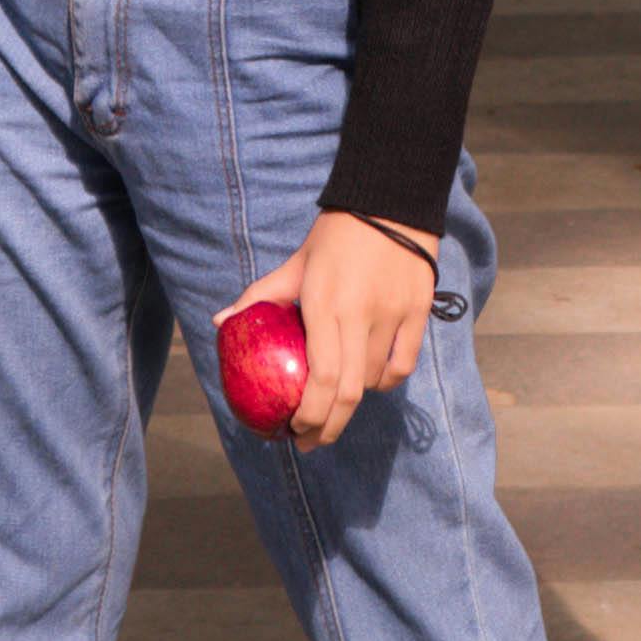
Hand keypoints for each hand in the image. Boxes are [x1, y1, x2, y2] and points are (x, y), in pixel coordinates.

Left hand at [251, 209, 435, 448]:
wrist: (391, 198)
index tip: (292, 431)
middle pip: (350, 394)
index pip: (323, 379)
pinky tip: (370, 383)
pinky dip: (384, 382)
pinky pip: (402, 365)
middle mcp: (362, 315)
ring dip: (352, 402)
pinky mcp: (419, 311)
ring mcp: (395, 315)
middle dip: (327, 428)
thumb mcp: (295, 263)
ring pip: (375, 381)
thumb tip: (221, 323)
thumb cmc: (336, 234)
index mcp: (326, 303)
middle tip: (309, 442)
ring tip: (334, 407)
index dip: (309, 415)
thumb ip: (259, 296)